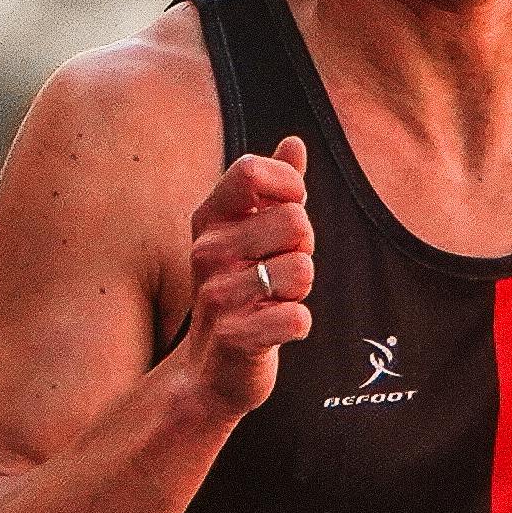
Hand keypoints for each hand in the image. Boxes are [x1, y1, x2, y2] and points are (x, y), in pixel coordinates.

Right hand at [181, 138, 313, 416]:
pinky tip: (274, 330)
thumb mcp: (250, 235)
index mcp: (210, 220)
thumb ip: (274, 188)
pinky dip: (298, 325)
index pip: (252, 171)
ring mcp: (217, 296)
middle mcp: (207, 253)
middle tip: (281, 272)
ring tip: (274, 302)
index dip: (288, 188)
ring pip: (302, 269)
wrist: (212, 370)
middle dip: (304, 247)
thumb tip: (294, 142)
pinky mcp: (235, 338)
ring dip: (301, 289)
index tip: (289, 211)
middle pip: (294, 220)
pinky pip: (298, 317)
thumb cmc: (240, 292)